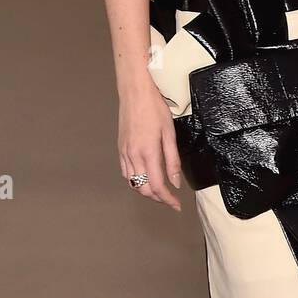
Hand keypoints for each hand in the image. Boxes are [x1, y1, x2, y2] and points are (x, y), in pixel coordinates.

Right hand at [118, 81, 182, 210]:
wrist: (135, 92)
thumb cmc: (155, 108)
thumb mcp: (169, 132)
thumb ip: (172, 159)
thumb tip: (175, 182)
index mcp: (147, 152)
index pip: (157, 186)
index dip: (167, 199)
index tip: (177, 205)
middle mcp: (133, 156)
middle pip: (143, 189)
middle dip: (158, 198)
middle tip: (171, 199)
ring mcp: (124, 153)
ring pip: (133, 183)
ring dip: (146, 190)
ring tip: (161, 190)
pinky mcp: (120, 148)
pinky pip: (126, 173)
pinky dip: (136, 180)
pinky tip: (145, 177)